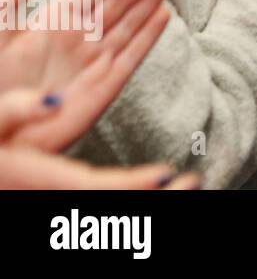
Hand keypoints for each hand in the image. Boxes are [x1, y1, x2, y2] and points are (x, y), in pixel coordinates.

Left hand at [0, 0, 175, 151]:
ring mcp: (92, 62)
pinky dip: (149, 36)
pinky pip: (132, 56)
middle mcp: (76, 39)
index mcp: (49, 24)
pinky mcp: (104, 87)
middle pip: (117, 0)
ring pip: (129, 22)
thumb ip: (8, 6)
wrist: (2, 136)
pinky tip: (164, 15)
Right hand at [0, 90, 199, 188]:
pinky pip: (106, 192)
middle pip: (115, 199)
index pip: (93, 186)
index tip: (164, 174)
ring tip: (189, 182)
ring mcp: (64, 190)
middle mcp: (60, 188)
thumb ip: (15, 111)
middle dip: (156, 197)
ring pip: (116, 199)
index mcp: (44, 175)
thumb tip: (53, 101)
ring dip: (153, 193)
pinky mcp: (65, 186)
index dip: (130, 183)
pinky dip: (136, 187)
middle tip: (195, 181)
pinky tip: (159, 182)